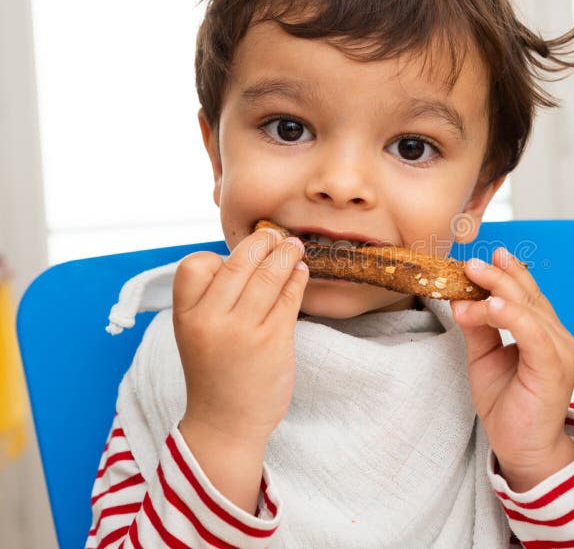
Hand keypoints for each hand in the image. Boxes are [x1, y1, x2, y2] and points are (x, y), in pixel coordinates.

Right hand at [172, 227, 308, 445]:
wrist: (226, 424)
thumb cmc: (214, 373)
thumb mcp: (196, 334)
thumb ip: (212, 299)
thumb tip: (246, 256)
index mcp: (186, 316)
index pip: (195, 264)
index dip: (218, 255)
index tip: (236, 256)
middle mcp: (212, 320)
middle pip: (240, 261)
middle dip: (262, 242)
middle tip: (276, 235)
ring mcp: (244, 330)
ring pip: (269, 275)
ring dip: (286, 254)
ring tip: (294, 247)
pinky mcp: (274, 341)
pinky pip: (290, 298)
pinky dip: (297, 279)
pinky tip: (301, 273)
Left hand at [451, 247, 573, 492]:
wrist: (523, 450)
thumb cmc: (508, 406)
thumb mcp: (485, 358)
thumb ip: (478, 328)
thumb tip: (459, 298)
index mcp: (546, 334)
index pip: (528, 295)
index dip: (509, 273)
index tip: (486, 255)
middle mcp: (559, 338)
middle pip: (528, 296)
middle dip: (498, 276)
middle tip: (470, 263)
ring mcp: (561, 352)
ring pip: (529, 310)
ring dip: (496, 292)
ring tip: (471, 277)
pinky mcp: (554, 368)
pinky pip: (534, 333)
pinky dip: (513, 317)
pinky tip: (493, 307)